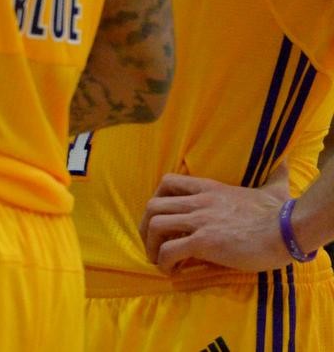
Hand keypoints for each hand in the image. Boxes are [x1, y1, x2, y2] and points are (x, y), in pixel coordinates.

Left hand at [140, 164, 291, 273]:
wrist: (288, 231)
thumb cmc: (281, 213)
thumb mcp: (270, 189)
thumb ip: (272, 177)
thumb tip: (285, 165)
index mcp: (209, 188)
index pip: (168, 182)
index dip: (157, 199)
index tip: (161, 216)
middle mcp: (199, 201)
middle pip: (153, 205)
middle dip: (146, 225)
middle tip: (153, 242)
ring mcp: (200, 221)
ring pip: (155, 225)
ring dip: (151, 245)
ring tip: (158, 259)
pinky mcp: (204, 242)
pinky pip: (170, 250)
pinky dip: (164, 261)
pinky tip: (171, 270)